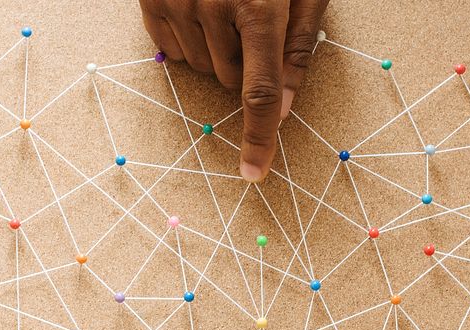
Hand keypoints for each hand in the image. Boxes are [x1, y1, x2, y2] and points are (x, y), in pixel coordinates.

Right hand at [138, 0, 329, 181]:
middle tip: (253, 22)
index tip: (254, 172)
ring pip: (202, 67)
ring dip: (218, 51)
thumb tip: (285, 105)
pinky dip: (191, 38)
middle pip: (231, 80)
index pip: (259, 92)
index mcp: (258, 4)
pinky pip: (172, 48)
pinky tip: (201, 5)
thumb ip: (297, 45)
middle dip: (247, 64)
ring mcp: (175, 0)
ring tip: (227, 5)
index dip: (259, 137)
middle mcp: (212, 5)